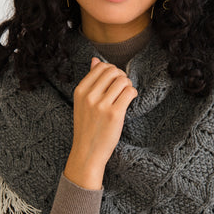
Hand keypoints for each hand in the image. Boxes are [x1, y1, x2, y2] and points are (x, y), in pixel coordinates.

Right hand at [64, 57, 137, 188]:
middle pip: (113, 72)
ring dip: (128, 85)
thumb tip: (96, 60)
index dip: (112, 71)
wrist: (87, 153)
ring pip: (123, 81)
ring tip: (126, 95)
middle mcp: (89, 96)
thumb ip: (90, 81)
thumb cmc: (87, 127)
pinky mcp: (114, 114)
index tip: (115, 81)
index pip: (101, 67)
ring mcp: (101, 105)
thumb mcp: (82, 103)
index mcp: (80, 91)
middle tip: (123, 88)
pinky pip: (130, 92)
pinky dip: (133, 93)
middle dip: (122, 77)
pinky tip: (130, 99)